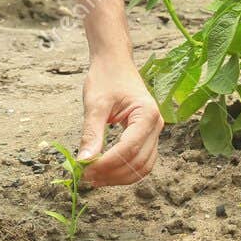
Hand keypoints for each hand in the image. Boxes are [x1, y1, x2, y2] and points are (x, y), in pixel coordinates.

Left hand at [76, 54, 161, 185]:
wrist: (115, 62)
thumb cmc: (106, 77)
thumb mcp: (95, 104)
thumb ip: (91, 133)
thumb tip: (84, 161)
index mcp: (146, 114)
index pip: (128, 148)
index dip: (107, 164)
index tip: (85, 170)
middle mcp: (156, 124)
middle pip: (138, 162)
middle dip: (112, 174)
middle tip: (86, 177)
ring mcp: (155, 131)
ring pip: (142, 166)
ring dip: (119, 177)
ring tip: (94, 178)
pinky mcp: (148, 135)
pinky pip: (140, 160)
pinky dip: (124, 170)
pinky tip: (104, 171)